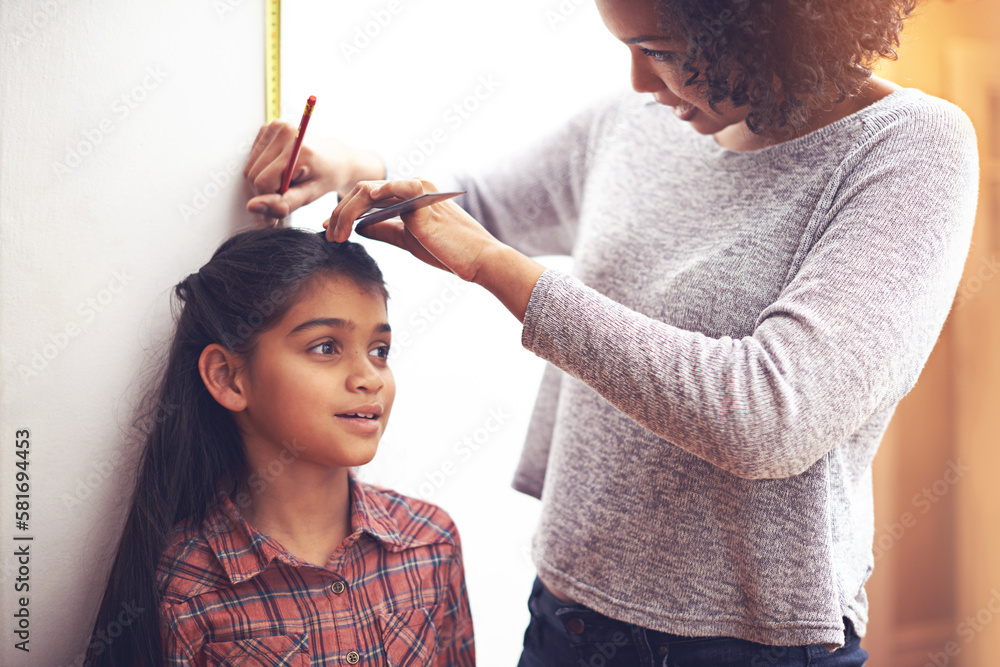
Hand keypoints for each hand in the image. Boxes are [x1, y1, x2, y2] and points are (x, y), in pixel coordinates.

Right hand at [242, 121, 383, 222]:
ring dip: (263, 182)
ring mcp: (274, 127)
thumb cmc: (325, 177)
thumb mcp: (310, 196)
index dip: (269, 200)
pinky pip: (252, 159)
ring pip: (249, 168)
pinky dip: (262, 170)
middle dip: (265, 192)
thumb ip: (282, 204)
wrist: (334, 157)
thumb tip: (252, 207)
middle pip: (253, 175)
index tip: (281, 206)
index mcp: (298, 150)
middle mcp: (284, 132)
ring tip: (284, 183)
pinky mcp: (267, 128)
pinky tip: (279, 171)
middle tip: (285, 194)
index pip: (263, 183)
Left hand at [324, 178, 499, 282]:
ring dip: (344, 212)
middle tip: (327, 235)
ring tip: (334, 235)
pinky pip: (379, 194)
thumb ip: (384, 230)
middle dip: (339, 212)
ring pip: (365, 190)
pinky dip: (359, 207)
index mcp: (410, 193)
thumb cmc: (447, 251)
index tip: (330, 230)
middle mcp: (411, 185)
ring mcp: (414, 188)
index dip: (345, 211)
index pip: (370, 196)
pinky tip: (349, 225)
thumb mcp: (407, 239)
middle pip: (363, 190)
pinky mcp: (417, 196)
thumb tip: (359, 228)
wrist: (476, 259)